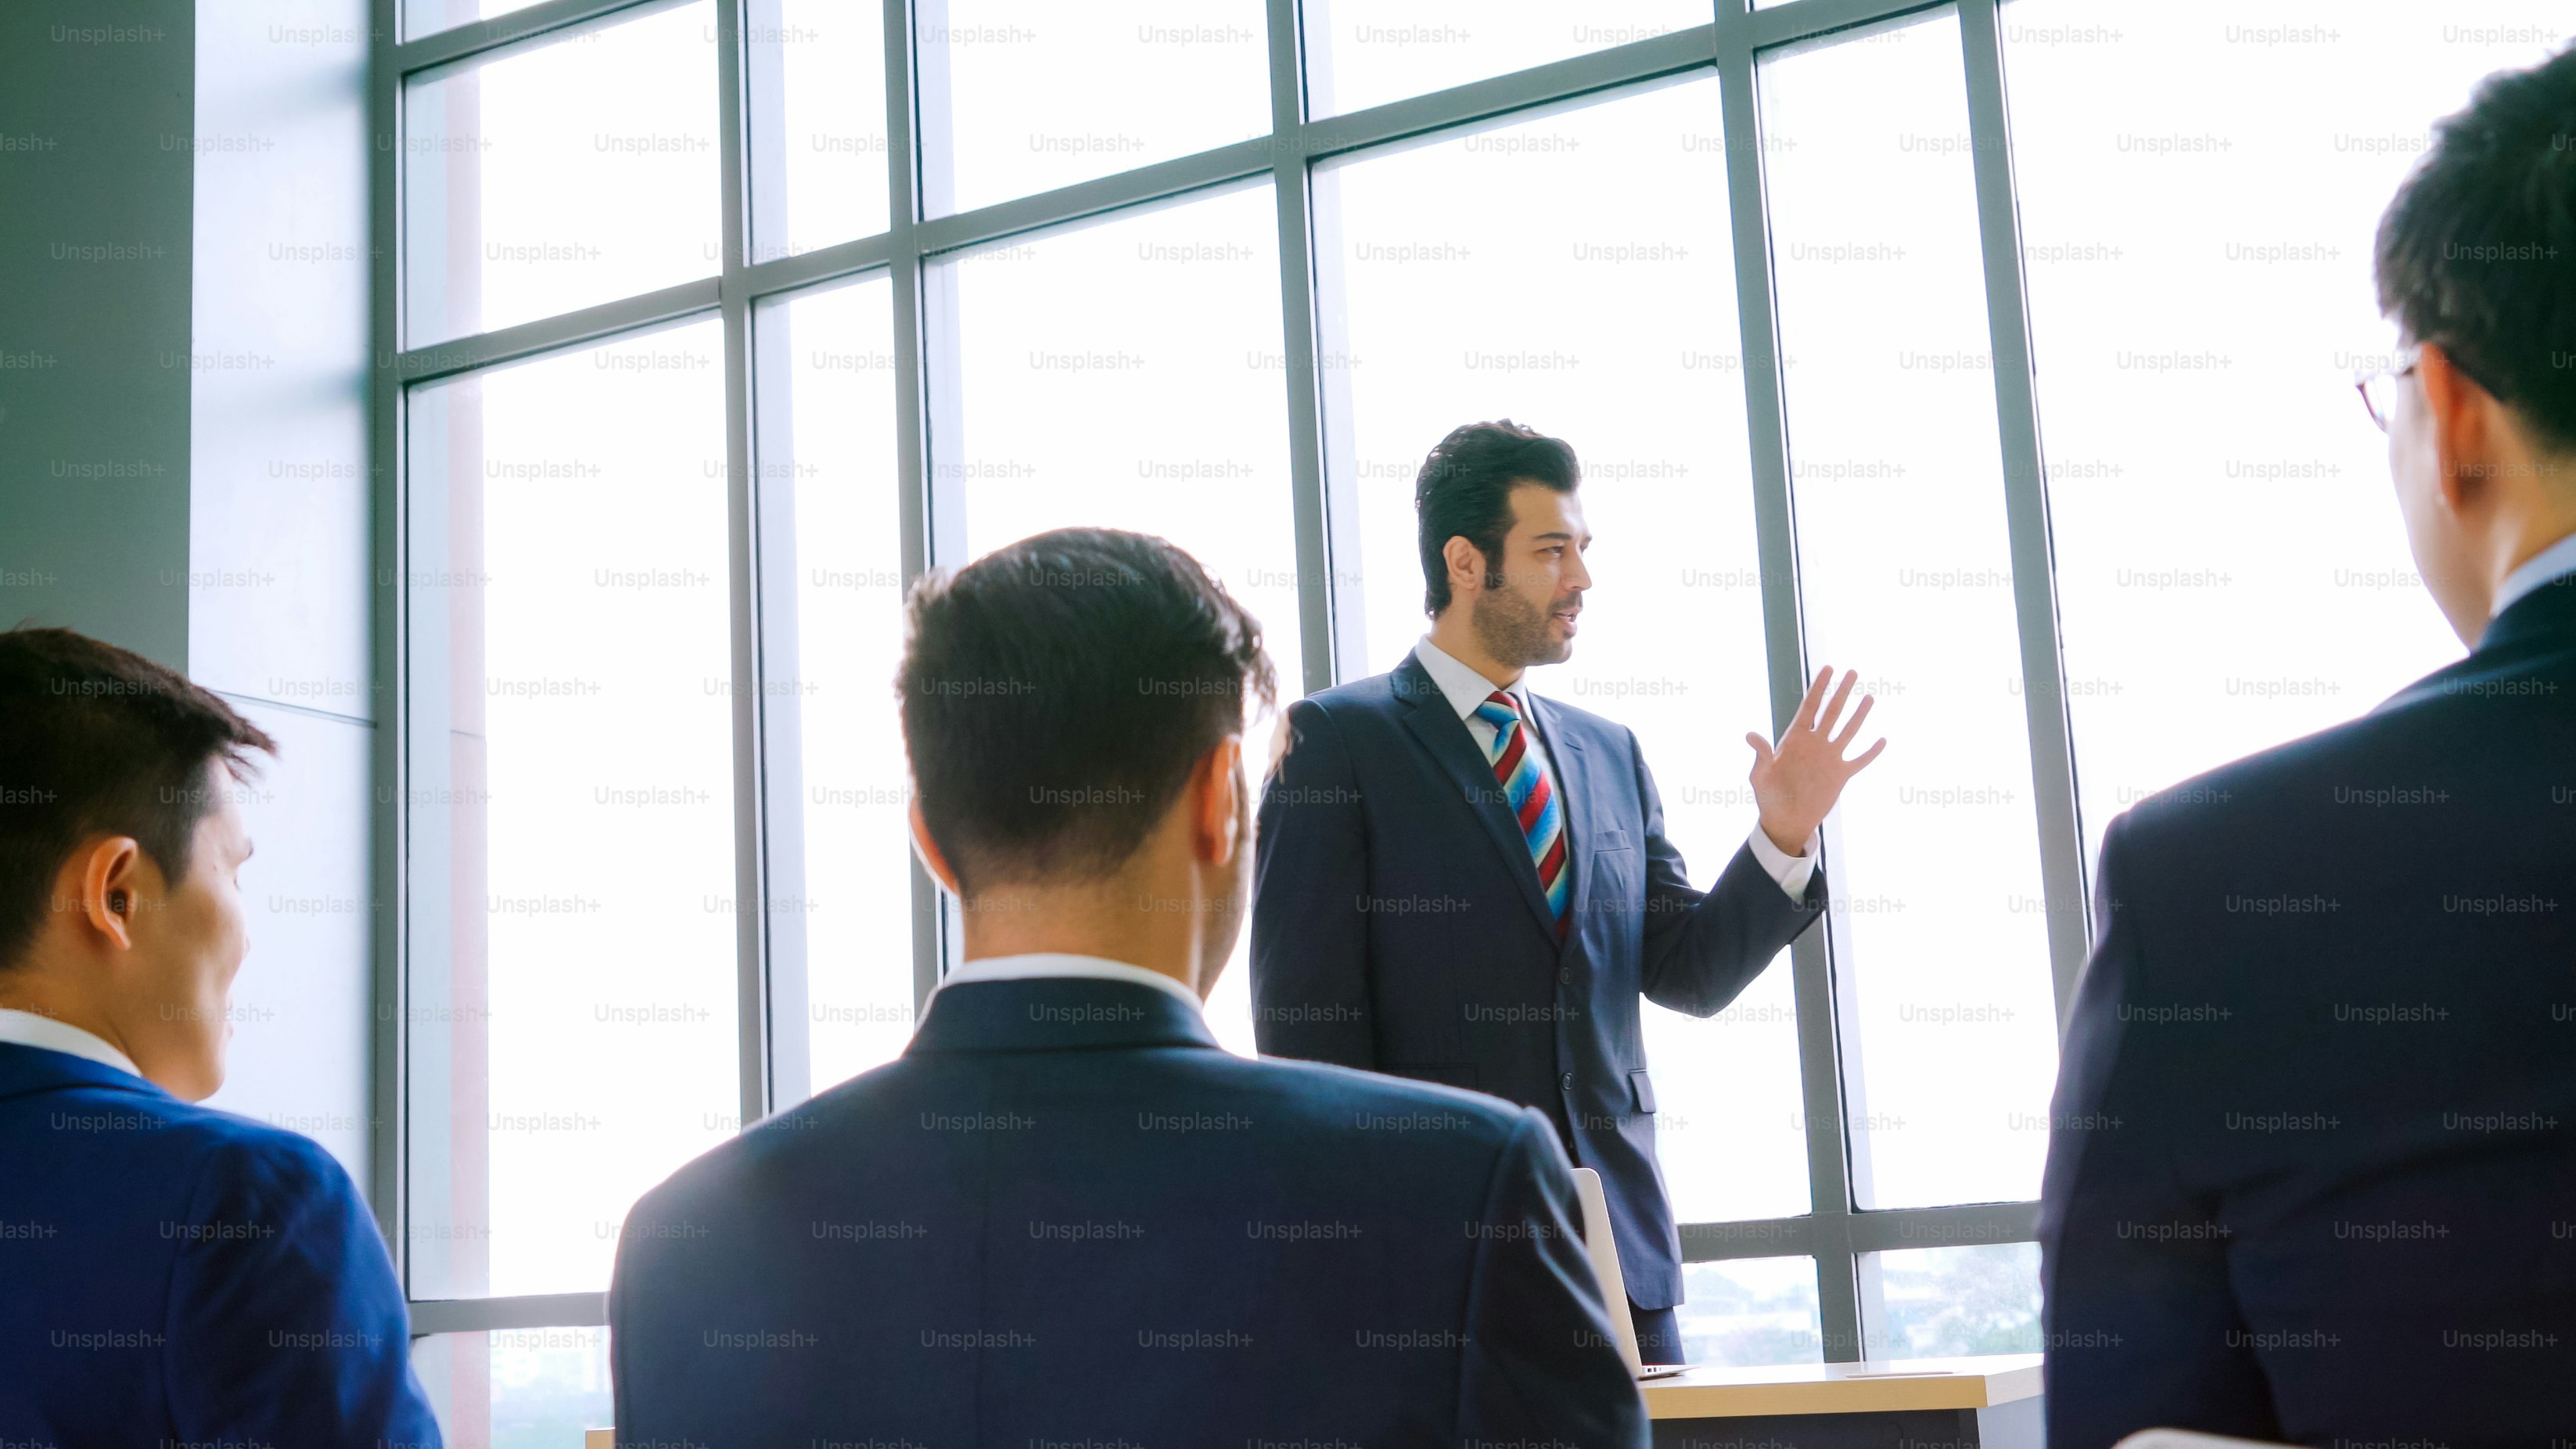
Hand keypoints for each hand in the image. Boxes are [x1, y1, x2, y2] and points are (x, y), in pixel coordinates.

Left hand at [1745, 667, 1886, 856]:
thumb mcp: (1760, 776)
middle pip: (1832, 712)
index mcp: (1795, 739)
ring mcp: (1829, 758)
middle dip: (1841, 692)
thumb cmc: (1768, 798)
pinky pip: (1859, 760)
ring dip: (1859, 715)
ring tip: (1869, 697)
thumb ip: (1761, 755)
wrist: (1785, 821)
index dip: (1819, 688)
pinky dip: (1871, 752)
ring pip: (1848, 731)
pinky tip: (1882, 740)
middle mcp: (1815, 744)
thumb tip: (1751, 735)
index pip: (1810, 707)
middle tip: (1852, 672)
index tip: (1828, 668)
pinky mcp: (1840, 775)